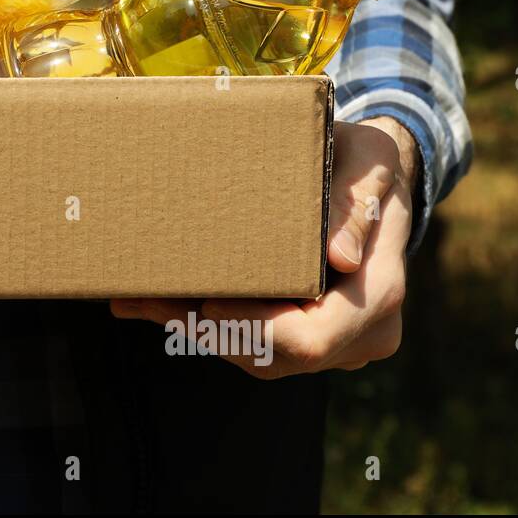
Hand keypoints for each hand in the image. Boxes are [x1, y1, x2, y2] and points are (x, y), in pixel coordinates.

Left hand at [111, 117, 418, 378]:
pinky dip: (207, 323)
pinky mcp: (307, 335)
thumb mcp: (368, 164)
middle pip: (275, 354)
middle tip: (144, 298)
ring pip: (257, 355)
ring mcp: (336, 342)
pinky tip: (157, 302)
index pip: (312, 339)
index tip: (207, 304)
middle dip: (207, 329)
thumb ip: (355, 203)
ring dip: (196, 328)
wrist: (376, 180)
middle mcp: (362, 332)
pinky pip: (255, 342)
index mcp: (379, 293)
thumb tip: (341, 258)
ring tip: (139, 298)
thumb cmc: (367, 162)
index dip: (256, 329)